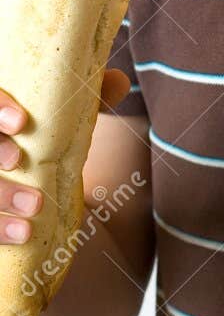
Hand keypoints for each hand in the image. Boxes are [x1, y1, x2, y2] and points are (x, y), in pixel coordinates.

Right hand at [0, 70, 129, 244]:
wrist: (27, 187)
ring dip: (1, 195)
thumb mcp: (59, 120)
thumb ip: (84, 99)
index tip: (20, 121)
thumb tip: (120, 81)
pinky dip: (0, 229)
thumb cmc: (40, 142)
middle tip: (19, 160)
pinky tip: (22, 234)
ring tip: (35, 206)